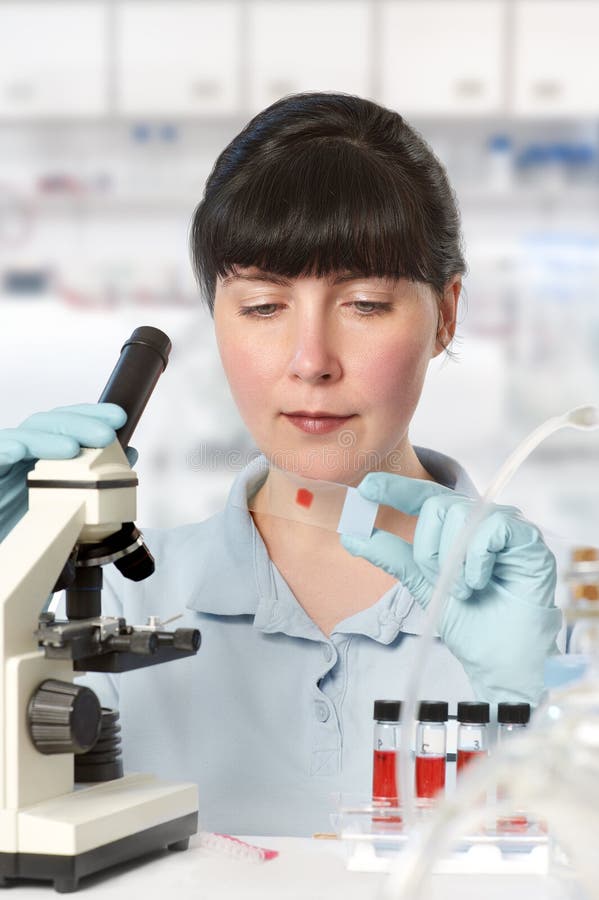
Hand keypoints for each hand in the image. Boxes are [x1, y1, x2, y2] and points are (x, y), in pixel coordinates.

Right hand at [0, 403, 131, 541]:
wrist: (6, 556)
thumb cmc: (31, 525)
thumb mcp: (72, 501)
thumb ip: (100, 473)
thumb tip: (130, 451)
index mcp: (44, 454)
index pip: (67, 423)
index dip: (91, 415)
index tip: (118, 417)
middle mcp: (23, 453)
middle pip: (47, 425)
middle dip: (78, 424)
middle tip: (105, 435)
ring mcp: (4, 464)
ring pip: (20, 437)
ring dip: (47, 439)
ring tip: (72, 449)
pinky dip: (3, 450)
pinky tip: (17, 452)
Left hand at [340, 472, 560, 704]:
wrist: (499, 660)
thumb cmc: (469, 621)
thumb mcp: (421, 584)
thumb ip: (391, 556)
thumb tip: (350, 535)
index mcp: (455, 528)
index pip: (423, 496)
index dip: (395, 488)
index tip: (365, 487)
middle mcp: (481, 520)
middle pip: (437, 505)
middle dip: (427, 549)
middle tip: (439, 582)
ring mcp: (507, 526)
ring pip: (461, 515)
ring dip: (452, 560)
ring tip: (464, 590)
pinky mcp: (528, 538)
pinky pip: (492, 528)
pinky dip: (477, 560)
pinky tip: (481, 582)